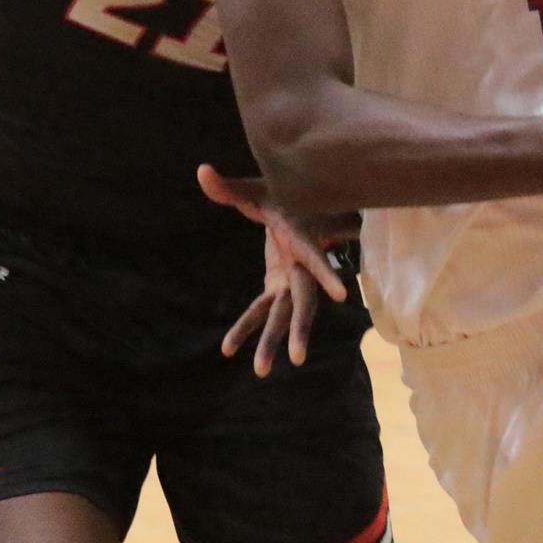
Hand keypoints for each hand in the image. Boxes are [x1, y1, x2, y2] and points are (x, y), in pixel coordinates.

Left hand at [199, 165, 351, 376]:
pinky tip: (227, 349)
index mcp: (300, 239)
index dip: (327, 274)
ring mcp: (290, 279)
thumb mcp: (252, 188)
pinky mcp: (278, 284)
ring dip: (272, 341)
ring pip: (285, 315)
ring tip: (259, 371)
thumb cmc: (276, 192)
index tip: (342, 296)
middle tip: (297, 359)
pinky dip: (247, 327)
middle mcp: (299, 265)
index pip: (315, 258)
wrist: (294, 205)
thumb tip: (200, 171)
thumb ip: (226, 185)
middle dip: (300, 329)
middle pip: (304, 301)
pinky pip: (263, 310)